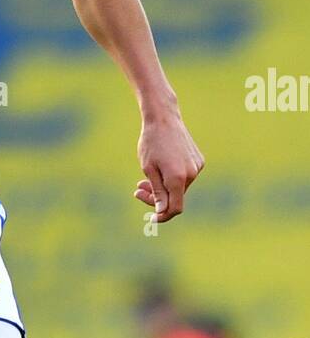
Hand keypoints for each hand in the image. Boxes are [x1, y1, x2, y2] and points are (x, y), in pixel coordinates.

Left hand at [135, 107, 204, 221]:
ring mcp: (197, 167)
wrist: (164, 118)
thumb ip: (157, 192)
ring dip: (162, 187)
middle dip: (156, 198)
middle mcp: (192, 174)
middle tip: (137, 190)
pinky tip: (160, 167)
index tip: (151, 219)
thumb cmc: (152, 143)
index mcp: (178, 178)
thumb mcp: (149, 170)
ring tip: (143, 179)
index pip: (174, 208)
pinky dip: (172, 178)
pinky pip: (184, 176)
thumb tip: (162, 211)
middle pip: (176, 198)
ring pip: (179, 188)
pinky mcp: (198, 160)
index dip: (162, 216)